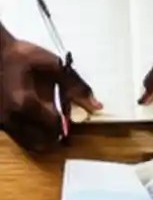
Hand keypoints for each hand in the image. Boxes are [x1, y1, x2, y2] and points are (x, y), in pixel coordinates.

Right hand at [0, 31, 99, 152]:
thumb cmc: (22, 56)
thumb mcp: (53, 66)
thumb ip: (76, 87)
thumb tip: (97, 107)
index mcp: (26, 103)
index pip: (55, 126)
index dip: (66, 125)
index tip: (71, 118)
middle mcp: (11, 116)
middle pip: (43, 140)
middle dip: (57, 136)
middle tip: (64, 127)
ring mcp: (2, 120)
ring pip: (29, 143)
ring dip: (45, 140)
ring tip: (52, 127)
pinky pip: (18, 138)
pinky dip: (30, 137)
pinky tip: (38, 127)